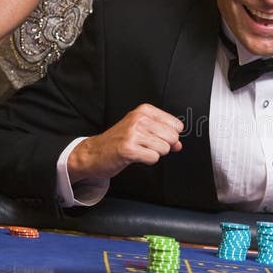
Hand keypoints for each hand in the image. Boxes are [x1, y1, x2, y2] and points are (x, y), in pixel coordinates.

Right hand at [68, 104, 182, 182]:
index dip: (170, 136)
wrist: (94, 152)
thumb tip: (179, 145)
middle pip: (173, 137)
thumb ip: (163, 135)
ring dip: (154, 153)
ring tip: (139, 150)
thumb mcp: (142, 130)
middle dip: (163, 146)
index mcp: (144, 111)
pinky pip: (153, 158)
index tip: (156, 137)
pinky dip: (147, 161)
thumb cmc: (118, 140)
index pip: (177, 125)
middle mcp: (139, 119)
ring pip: (164, 148)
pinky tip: (135, 156)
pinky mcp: (128, 149)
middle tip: (146, 145)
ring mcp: (133, 133)